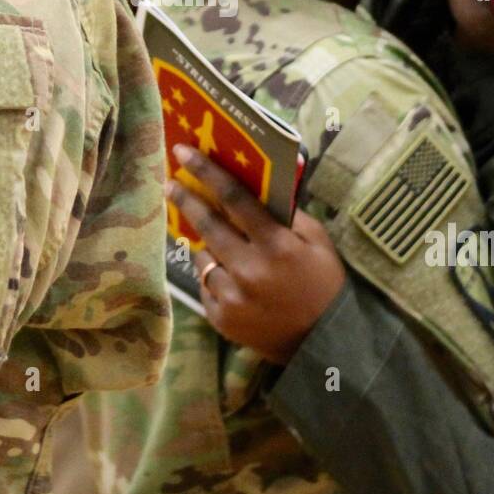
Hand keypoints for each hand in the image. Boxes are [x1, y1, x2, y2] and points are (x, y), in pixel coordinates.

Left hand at [169, 145, 346, 363]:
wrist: (323, 341)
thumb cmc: (323, 282)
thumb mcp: (317, 241)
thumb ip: (286, 214)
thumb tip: (256, 186)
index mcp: (276, 246)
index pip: (234, 199)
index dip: (207, 172)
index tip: (183, 152)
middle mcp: (249, 270)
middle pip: (207, 224)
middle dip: (186, 199)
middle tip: (170, 183)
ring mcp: (232, 298)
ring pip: (202, 257)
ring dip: (206, 244)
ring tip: (220, 245)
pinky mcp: (221, 319)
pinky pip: (205, 285)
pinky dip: (213, 275)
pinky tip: (228, 276)